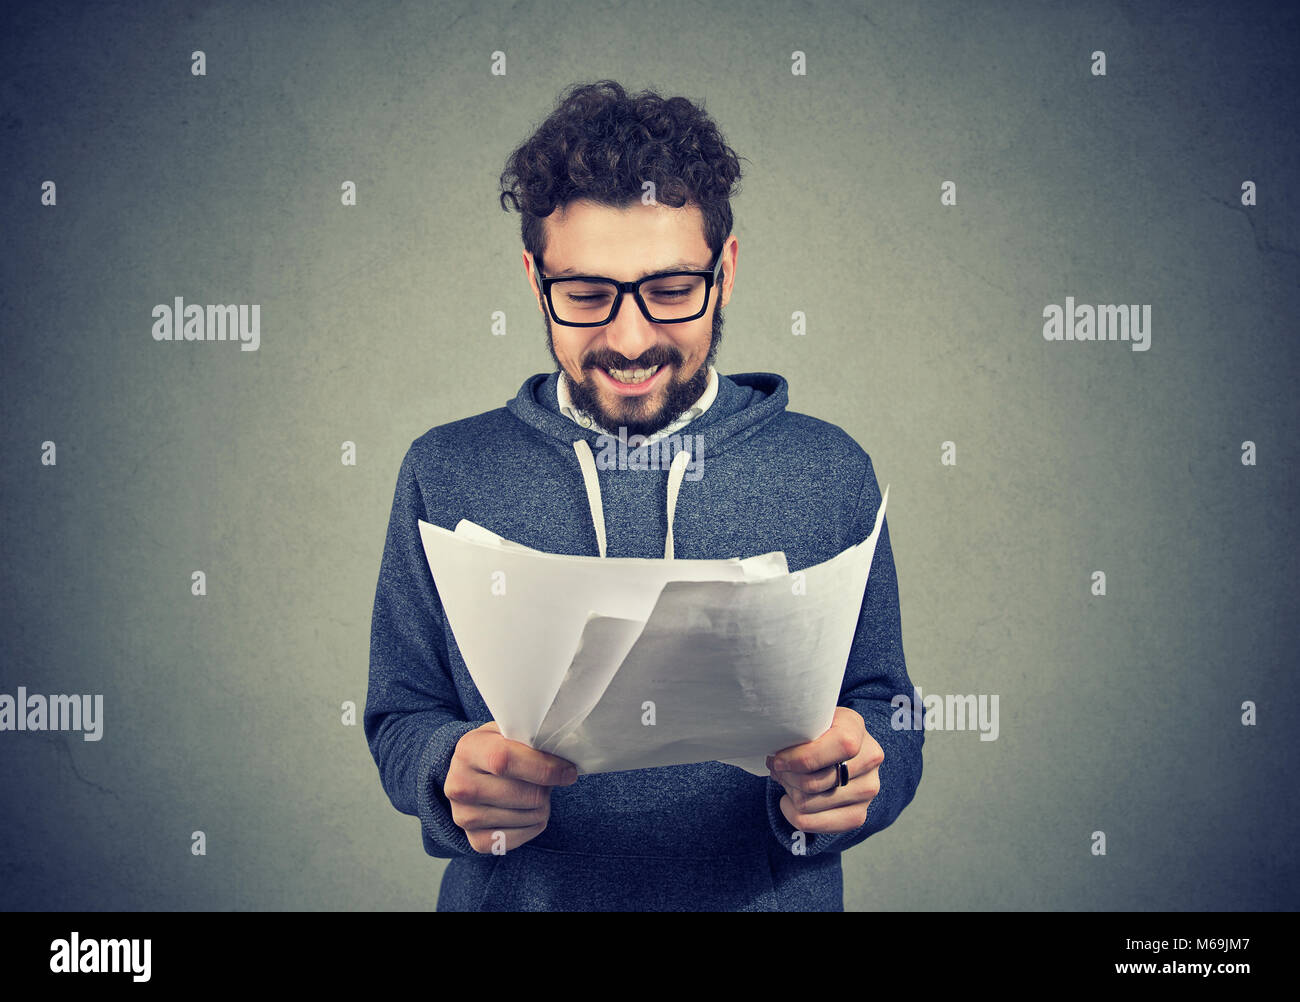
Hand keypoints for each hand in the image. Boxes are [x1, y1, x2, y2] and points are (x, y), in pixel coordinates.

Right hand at [444, 721, 578, 852]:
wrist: (469, 775)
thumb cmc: (497, 749)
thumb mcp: (508, 732)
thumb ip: (531, 738)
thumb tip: (564, 751)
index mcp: (468, 750)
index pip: (506, 761)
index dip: (544, 768)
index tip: (568, 771)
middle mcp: (460, 786)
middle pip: (527, 795)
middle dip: (547, 787)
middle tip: (546, 779)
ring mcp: (465, 817)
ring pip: (531, 816)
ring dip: (542, 805)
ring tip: (532, 791)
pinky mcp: (476, 841)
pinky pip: (524, 837)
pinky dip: (534, 824)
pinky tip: (525, 810)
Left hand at [767, 706, 882, 834]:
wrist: (836, 751)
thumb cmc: (814, 733)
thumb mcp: (807, 721)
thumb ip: (795, 730)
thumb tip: (774, 757)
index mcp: (855, 727)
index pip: (839, 746)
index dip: (801, 757)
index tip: (777, 760)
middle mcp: (869, 759)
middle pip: (814, 783)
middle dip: (787, 777)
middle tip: (778, 769)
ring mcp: (867, 789)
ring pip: (808, 804)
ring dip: (790, 793)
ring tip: (788, 780)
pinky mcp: (858, 815)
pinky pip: (813, 824)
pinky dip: (793, 814)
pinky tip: (791, 800)